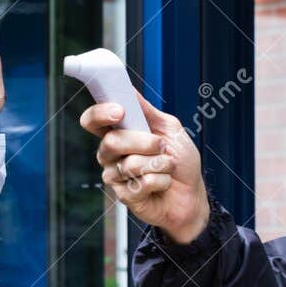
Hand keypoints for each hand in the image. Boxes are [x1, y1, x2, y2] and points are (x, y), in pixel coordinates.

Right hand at [80, 93, 209, 244]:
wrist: (192, 195)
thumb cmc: (181, 161)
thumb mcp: (170, 129)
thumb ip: (148, 111)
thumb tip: (129, 89)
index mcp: (118, 133)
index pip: (93, 120)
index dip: (99, 114)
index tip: (119, 111)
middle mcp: (111, 154)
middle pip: (111, 141)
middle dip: (144, 142)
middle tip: (162, 146)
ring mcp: (115, 176)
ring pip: (130, 164)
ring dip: (159, 164)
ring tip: (167, 167)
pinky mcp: (124, 196)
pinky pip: (141, 183)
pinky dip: (161, 181)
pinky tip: (163, 184)